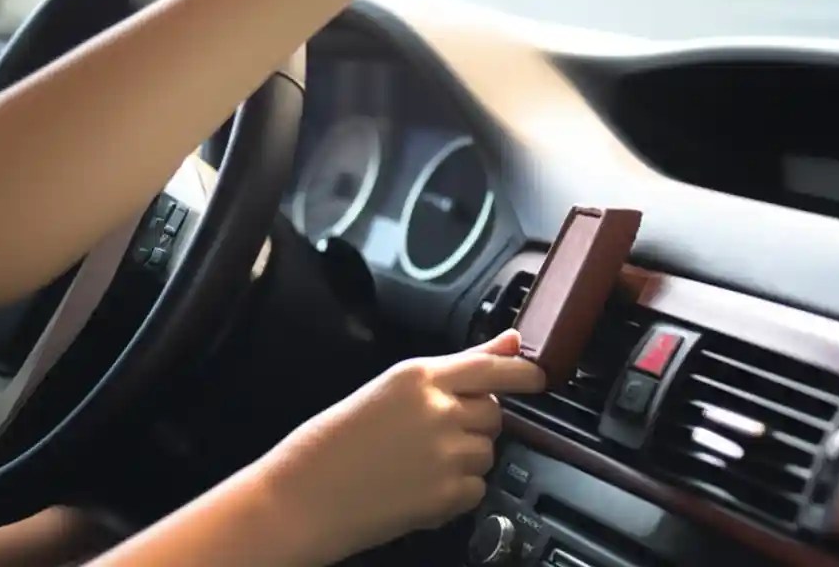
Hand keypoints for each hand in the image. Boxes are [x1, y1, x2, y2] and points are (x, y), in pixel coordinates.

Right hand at [253, 330, 543, 563]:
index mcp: (419, 376)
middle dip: (473, 424)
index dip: (522, 373)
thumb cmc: (334, 442)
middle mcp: (438, 410)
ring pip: (488, 452)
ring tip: (418, 464)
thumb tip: (512, 341)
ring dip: (466, 459)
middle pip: (493, 414)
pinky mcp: (447, 495)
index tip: (539, 376)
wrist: (300, 497)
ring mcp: (445, 454)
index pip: (491, 366)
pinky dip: (457, 493)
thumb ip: (457, 367)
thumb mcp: (390, 389)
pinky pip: (477, 489)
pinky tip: (419, 488)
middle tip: (432, 436)